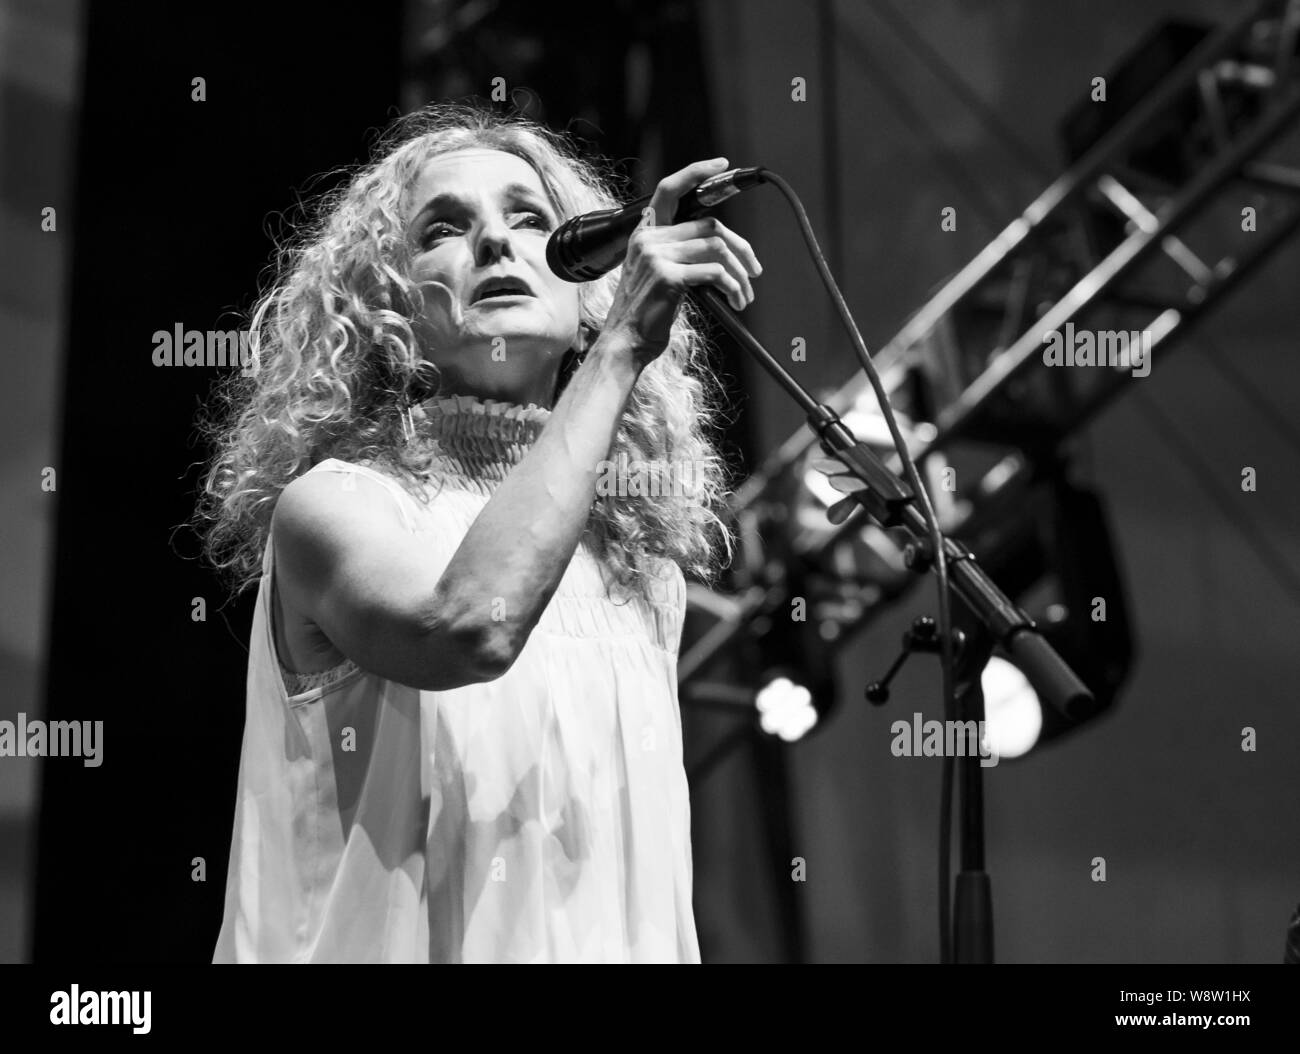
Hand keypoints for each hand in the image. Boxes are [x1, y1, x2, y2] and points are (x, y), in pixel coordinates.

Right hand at [599, 157, 761, 368]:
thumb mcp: (656, 274)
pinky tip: (735, 300)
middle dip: (740, 249)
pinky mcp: (668, 277)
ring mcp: (656, 256)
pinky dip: (732, 286)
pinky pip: (715, 272)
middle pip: (710, 226)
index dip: (696, 172)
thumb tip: (720, 246)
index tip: (721, 166)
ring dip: (739, 274)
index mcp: (644, 233)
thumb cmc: (644, 314)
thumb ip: (677, 252)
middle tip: (753, 271)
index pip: (669, 190)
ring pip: (717, 248)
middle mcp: (649, 239)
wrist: (624, 342)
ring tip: (744, 294)